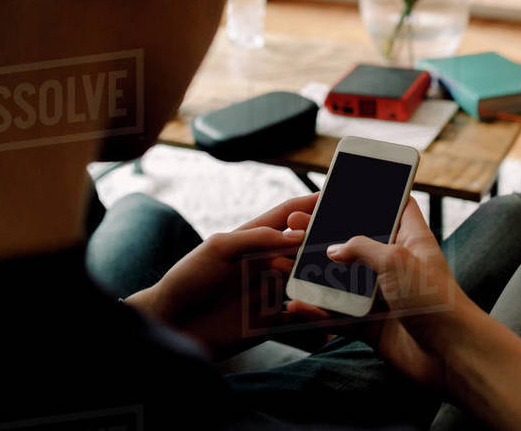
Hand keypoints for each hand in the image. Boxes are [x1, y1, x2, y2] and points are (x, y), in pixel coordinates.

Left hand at [124, 192, 325, 356]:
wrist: (170, 326)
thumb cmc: (186, 280)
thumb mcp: (219, 248)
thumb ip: (257, 238)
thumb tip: (298, 234)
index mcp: (252, 239)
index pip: (287, 215)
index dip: (311, 204)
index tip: (338, 194)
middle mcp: (264, 263)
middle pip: (303, 248)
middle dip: (325, 243)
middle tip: (350, 242)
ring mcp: (268, 292)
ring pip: (307, 281)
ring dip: (324, 280)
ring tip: (345, 279)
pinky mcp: (268, 321)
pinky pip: (299, 317)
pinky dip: (314, 315)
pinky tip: (325, 314)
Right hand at [287, 197, 475, 389]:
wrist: (451, 356)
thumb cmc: (435, 300)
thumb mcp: (396, 260)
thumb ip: (361, 247)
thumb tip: (332, 249)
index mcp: (410, 239)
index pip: (396, 206)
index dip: (376, 194)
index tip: (347, 185)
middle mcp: (396, 265)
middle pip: (357, 243)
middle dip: (326, 235)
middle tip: (296, 224)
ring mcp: (383, 295)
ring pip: (342, 280)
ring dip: (315, 274)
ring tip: (283, 263)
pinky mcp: (372, 324)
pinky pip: (338, 315)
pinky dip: (317, 312)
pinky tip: (296, 306)